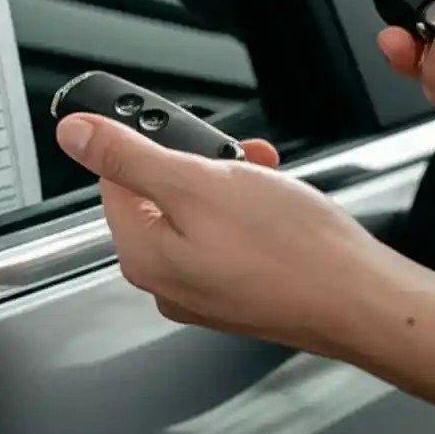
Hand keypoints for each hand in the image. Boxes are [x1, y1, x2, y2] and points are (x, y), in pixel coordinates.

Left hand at [55, 114, 428, 354]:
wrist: (359, 300)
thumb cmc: (290, 251)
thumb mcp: (197, 182)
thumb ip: (128, 156)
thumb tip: (75, 135)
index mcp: (142, 256)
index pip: (115, 182)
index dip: (150, 147)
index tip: (183, 133)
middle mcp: (166, 281)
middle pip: (160, 198)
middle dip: (201, 164)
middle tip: (238, 156)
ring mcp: (204, 292)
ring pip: (201, 215)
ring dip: (231, 184)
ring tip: (267, 178)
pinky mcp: (240, 294)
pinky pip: (230, 239)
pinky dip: (251, 213)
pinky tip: (280, 208)